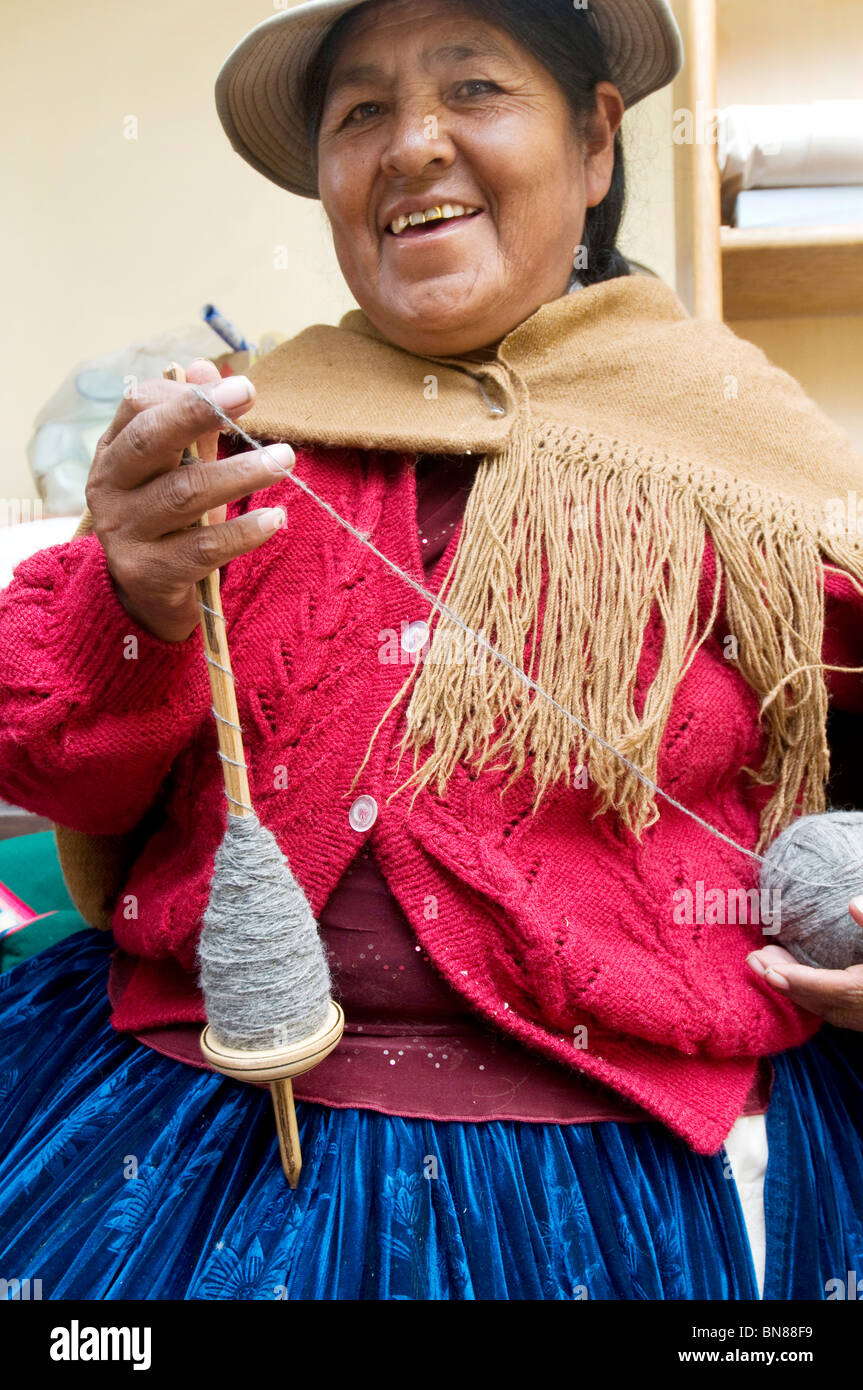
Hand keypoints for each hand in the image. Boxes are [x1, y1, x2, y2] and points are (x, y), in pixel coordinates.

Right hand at [85, 358, 293, 641]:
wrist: (147, 595)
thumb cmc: (170, 521)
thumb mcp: (179, 470)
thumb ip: (194, 426)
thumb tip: (206, 366)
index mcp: (114, 453)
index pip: (139, 406)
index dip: (188, 392)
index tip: (240, 387)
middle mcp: (109, 489)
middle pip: (150, 441)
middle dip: (200, 413)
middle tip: (250, 393)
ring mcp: (125, 533)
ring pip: (183, 494)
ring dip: (239, 473)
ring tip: (285, 459)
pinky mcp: (148, 573)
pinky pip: (201, 548)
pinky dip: (242, 532)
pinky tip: (275, 518)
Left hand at [746, 897, 862, 1030]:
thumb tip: (854, 903)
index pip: (831, 988)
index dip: (797, 980)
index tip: (765, 967)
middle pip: (820, 1001)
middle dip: (784, 981)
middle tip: (753, 959)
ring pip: (825, 1008)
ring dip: (796, 988)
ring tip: (769, 962)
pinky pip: (835, 1012)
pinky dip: (813, 995)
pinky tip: (800, 978)